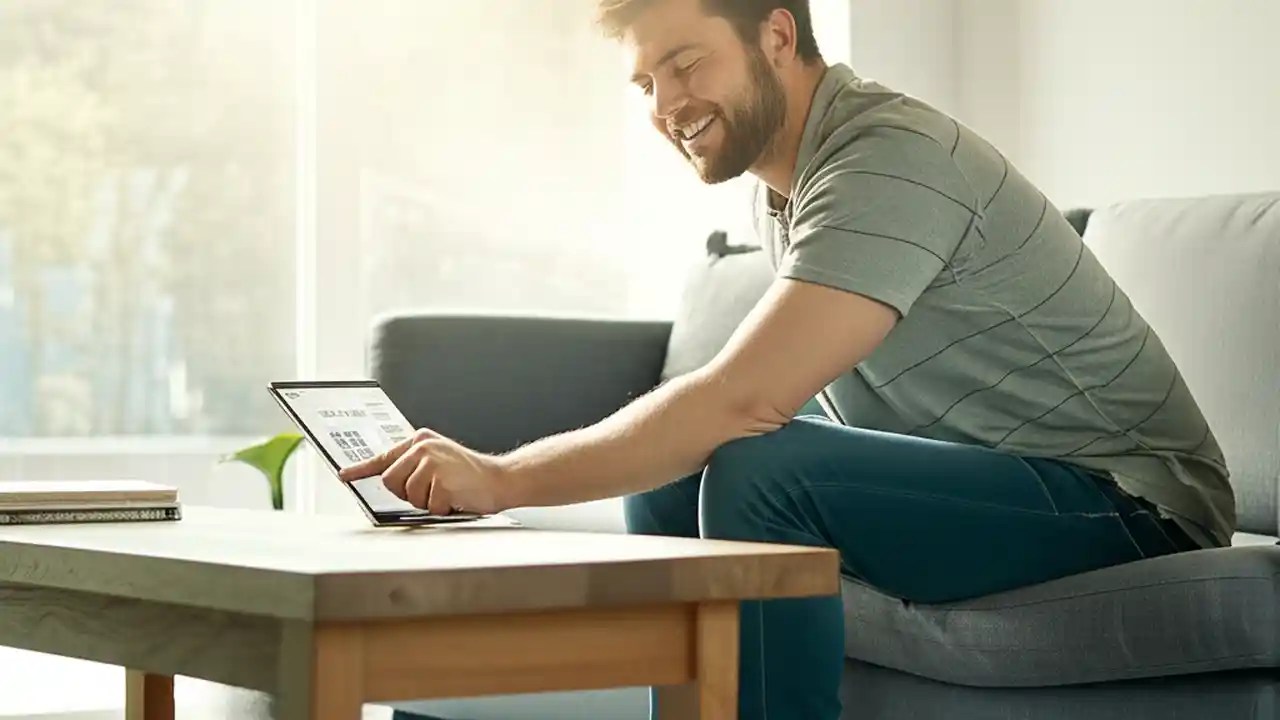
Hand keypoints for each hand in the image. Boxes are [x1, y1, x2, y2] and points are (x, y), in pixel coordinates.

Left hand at [338, 428, 507, 514]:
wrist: (501, 479)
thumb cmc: (470, 475)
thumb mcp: (440, 461)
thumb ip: (415, 465)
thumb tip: (388, 478)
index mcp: (421, 441)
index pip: (384, 456)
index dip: (361, 469)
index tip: (344, 475)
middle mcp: (423, 447)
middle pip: (390, 481)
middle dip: (408, 493)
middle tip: (431, 491)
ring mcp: (432, 462)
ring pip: (407, 495)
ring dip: (426, 502)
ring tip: (446, 492)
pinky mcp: (441, 479)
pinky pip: (427, 505)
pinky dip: (441, 508)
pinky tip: (456, 497)